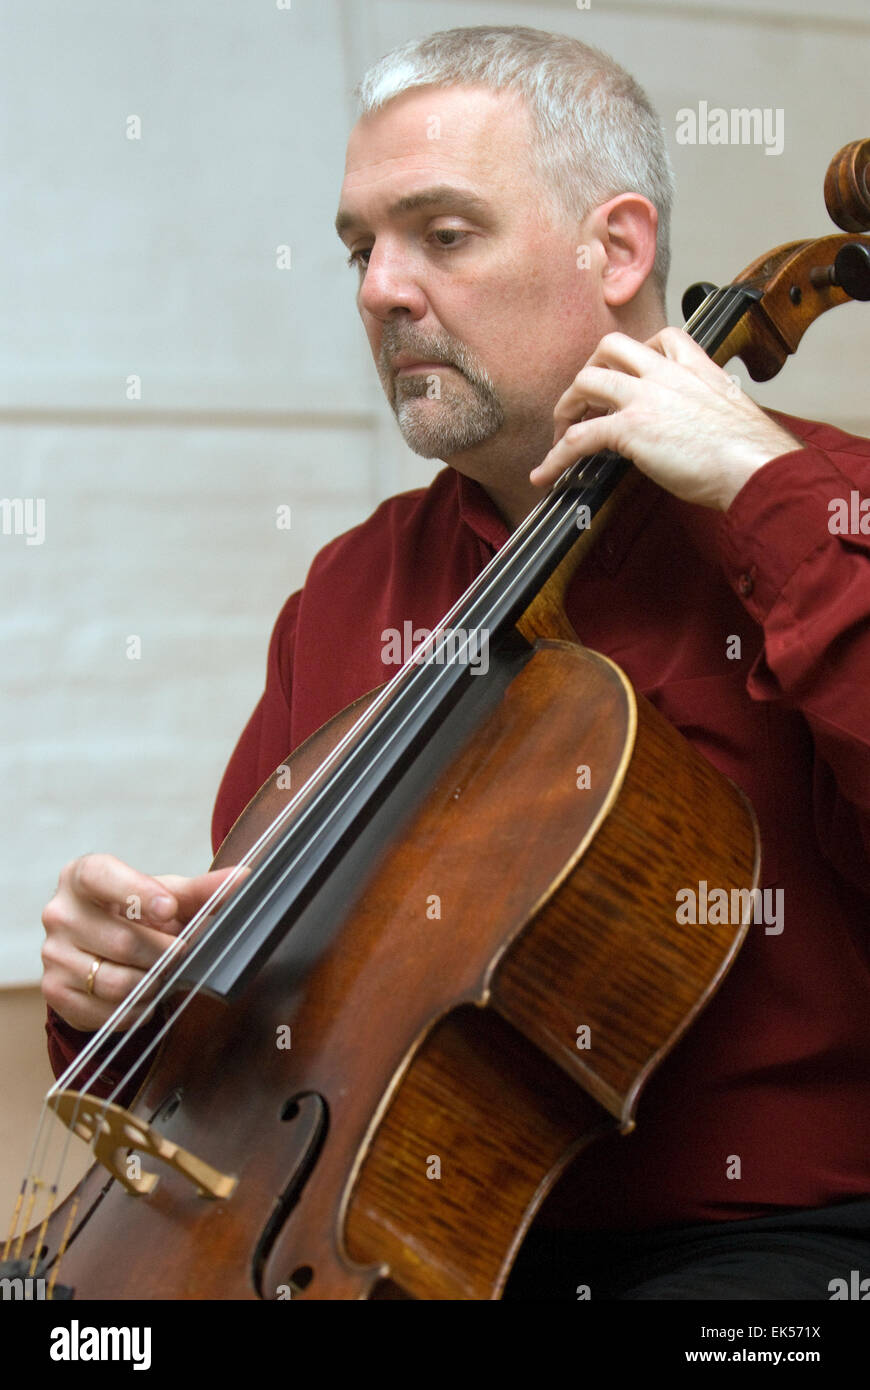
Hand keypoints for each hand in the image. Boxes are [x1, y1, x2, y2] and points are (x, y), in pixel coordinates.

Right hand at [41, 853, 245, 1031]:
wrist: (100, 949)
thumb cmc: (136, 912)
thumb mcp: (167, 896)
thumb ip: (204, 889)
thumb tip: (245, 879)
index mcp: (83, 876)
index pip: (102, 876)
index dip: (137, 892)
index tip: (169, 909)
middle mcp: (59, 912)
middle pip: (122, 941)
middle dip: (164, 953)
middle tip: (183, 954)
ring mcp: (52, 954)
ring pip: (115, 981)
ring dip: (152, 984)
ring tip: (164, 976)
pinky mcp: (54, 991)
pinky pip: (106, 1011)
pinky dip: (136, 1009)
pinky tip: (146, 997)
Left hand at [530, 328, 802, 510]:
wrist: (756, 466)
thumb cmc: (750, 453)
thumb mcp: (730, 416)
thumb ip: (704, 411)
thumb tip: (692, 432)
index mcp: (695, 366)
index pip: (660, 337)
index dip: (635, 356)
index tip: (627, 377)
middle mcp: (666, 373)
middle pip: (610, 347)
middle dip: (590, 373)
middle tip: (585, 404)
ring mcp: (644, 397)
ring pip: (586, 380)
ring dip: (567, 406)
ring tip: (561, 435)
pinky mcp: (630, 428)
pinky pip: (577, 438)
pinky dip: (554, 457)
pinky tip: (545, 475)